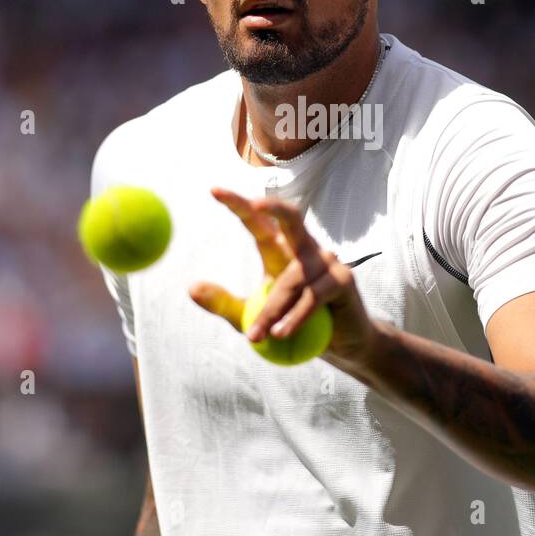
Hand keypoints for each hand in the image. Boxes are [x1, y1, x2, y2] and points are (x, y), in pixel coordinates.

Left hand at [188, 187, 376, 365]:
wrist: (340, 345)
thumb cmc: (293, 326)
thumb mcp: (251, 316)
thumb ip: (223, 302)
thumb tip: (190, 287)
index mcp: (280, 250)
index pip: (258, 222)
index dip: (238, 204)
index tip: (213, 190)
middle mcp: (305, 249)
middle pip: (290, 218)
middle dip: (272, 207)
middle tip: (251, 205)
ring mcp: (327, 261)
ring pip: (292, 278)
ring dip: (273, 308)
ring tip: (257, 336)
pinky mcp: (343, 280)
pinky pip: (313, 296)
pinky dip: (295, 317)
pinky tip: (281, 333)